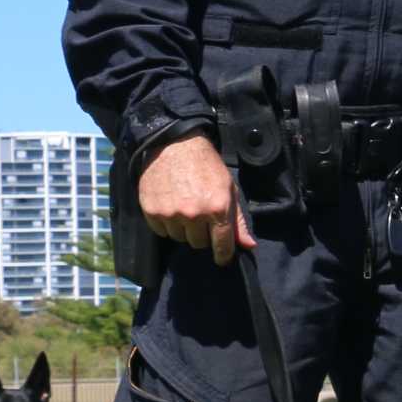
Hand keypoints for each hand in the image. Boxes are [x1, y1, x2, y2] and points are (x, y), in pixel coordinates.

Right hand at [139, 133, 252, 266]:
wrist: (175, 144)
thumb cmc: (207, 166)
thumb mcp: (229, 188)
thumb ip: (237, 220)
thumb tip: (248, 245)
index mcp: (217, 208)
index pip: (222, 246)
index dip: (223, 255)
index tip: (222, 257)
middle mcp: (194, 214)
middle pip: (199, 244)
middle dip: (202, 234)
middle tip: (200, 217)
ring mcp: (171, 213)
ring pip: (179, 238)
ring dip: (183, 229)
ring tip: (184, 209)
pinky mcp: (152, 211)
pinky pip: (161, 231)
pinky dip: (166, 224)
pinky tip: (170, 207)